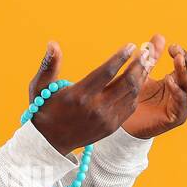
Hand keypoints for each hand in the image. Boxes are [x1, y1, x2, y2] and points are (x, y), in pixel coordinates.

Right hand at [26, 40, 148, 154]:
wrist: (49, 142)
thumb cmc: (44, 110)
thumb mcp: (39, 87)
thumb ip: (49, 65)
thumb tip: (53, 44)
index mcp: (79, 95)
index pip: (106, 72)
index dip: (121, 57)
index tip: (130, 45)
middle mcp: (95, 108)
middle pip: (125, 82)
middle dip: (138, 65)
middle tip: (146, 51)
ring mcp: (106, 119)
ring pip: (131, 95)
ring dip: (141, 77)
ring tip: (146, 62)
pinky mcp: (111, 127)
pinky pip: (130, 107)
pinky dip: (136, 92)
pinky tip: (138, 80)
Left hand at [121, 34, 186, 138]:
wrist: (126, 125)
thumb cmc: (135, 99)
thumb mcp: (144, 74)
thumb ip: (152, 56)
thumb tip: (159, 35)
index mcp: (178, 82)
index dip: (182, 54)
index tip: (172, 46)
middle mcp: (183, 94)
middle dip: (185, 60)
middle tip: (176, 51)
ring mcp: (182, 106)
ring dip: (183, 71)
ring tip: (176, 60)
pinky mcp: (176, 118)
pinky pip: (181, 102)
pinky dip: (177, 90)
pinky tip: (169, 80)